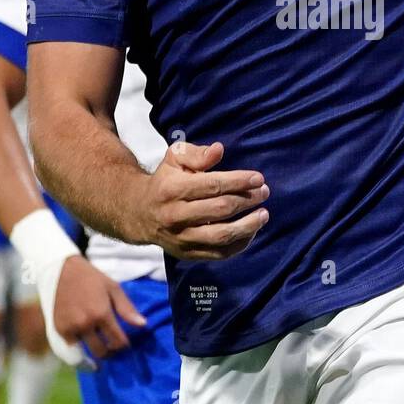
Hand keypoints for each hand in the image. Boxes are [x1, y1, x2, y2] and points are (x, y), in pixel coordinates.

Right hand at [52, 256, 146, 365]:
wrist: (63, 270)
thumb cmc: (92, 278)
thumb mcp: (113, 288)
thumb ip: (127, 309)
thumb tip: (142, 325)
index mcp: (101, 313)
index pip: (117, 340)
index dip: (124, 345)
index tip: (125, 343)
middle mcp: (85, 324)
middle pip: (101, 351)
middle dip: (110, 352)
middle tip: (112, 348)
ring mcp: (70, 328)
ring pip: (84, 354)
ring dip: (93, 354)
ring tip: (99, 350)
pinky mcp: (59, 329)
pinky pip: (70, 349)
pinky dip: (79, 351)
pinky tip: (84, 346)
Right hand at [142, 140, 268, 260]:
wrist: (139, 213)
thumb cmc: (165, 180)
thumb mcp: (174, 159)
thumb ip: (197, 154)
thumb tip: (219, 150)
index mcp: (172, 189)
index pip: (212, 185)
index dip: (238, 182)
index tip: (258, 178)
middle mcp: (176, 215)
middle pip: (219, 210)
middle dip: (246, 200)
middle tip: (264, 192)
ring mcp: (181, 238)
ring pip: (221, 235)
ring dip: (248, 226)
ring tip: (264, 214)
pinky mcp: (187, 253)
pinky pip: (218, 253)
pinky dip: (239, 244)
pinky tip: (251, 231)